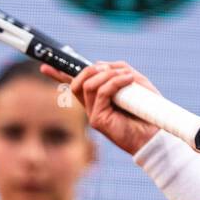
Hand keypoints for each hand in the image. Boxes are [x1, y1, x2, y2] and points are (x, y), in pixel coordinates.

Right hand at [39, 60, 161, 154]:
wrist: (154, 134)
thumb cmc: (147, 110)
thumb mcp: (136, 83)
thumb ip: (121, 70)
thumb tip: (104, 65)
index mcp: (98, 98)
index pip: (74, 84)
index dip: (58, 74)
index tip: (45, 66)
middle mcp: (92, 106)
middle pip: (76, 82)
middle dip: (89, 69)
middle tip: (107, 68)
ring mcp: (93, 113)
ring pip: (87, 85)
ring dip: (107, 75)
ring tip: (126, 76)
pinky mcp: (98, 120)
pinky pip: (101, 93)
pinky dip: (114, 82)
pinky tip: (128, 80)